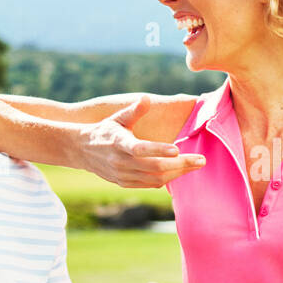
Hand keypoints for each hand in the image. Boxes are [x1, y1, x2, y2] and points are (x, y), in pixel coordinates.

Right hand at [83, 96, 203, 186]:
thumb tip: (146, 98)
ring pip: (156, 179)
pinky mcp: (125, 183)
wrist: (81, 151)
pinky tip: (180, 171)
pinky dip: (167, 179)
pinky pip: (150, 184)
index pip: (140, 149)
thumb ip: (134, 110)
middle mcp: (121, 162)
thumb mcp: (117, 118)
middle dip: (181, 165)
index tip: (177, 149)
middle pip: (155, 167)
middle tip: (202, 160)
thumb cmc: (105, 130)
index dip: (158, 150)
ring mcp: (123, 175)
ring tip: (195, 165)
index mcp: (119, 143)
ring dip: (178, 173)